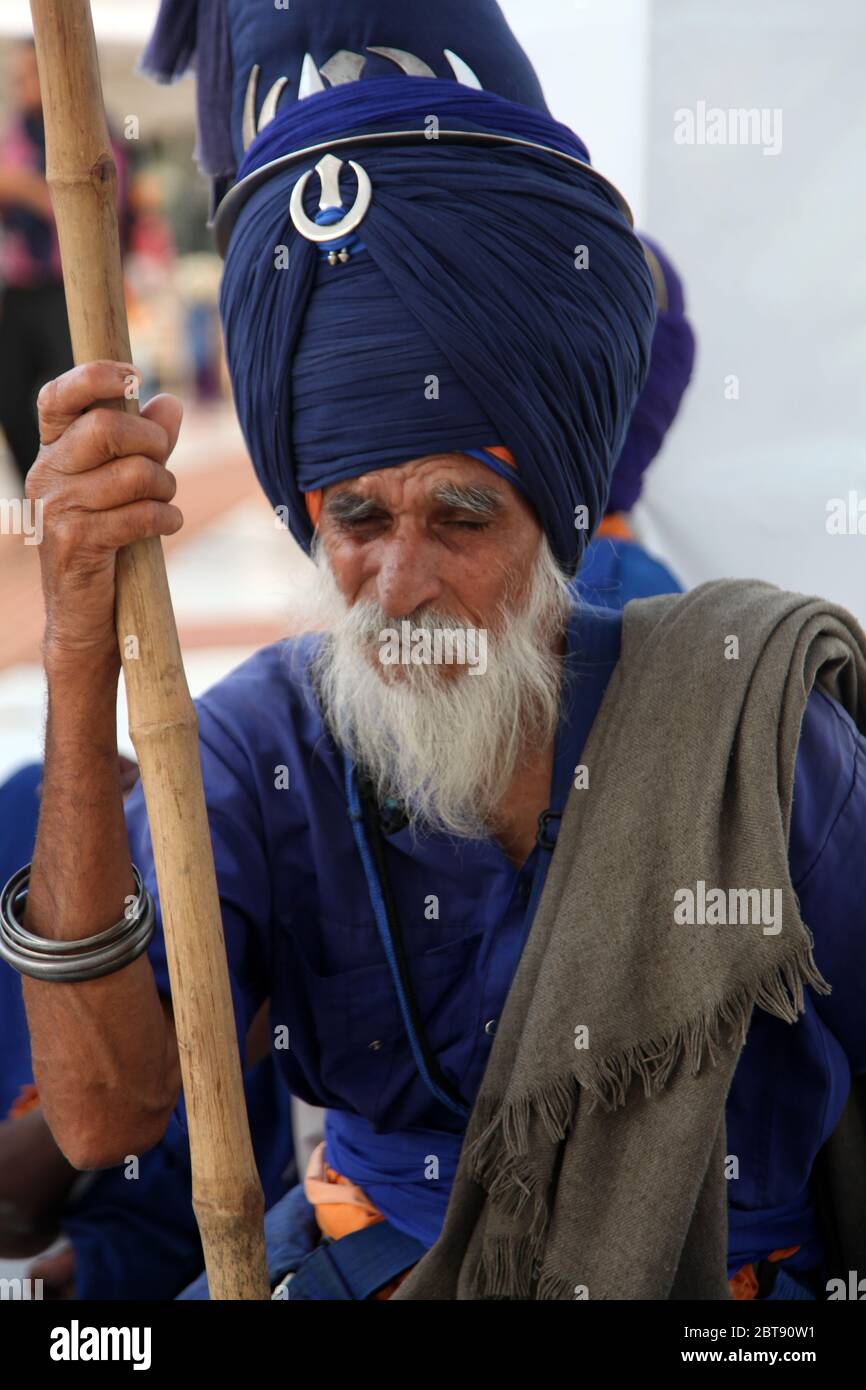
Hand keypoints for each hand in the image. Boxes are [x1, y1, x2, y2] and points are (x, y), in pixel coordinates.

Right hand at [25, 361, 183, 672]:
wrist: (86, 616)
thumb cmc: (108, 543)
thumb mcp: (125, 486)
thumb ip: (145, 444)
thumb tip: (171, 402)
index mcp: (52, 452)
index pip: (58, 397)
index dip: (94, 376)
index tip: (133, 374)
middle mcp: (46, 474)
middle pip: (106, 428)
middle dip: (151, 441)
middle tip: (164, 462)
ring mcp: (57, 509)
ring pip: (133, 474)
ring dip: (165, 487)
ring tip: (165, 503)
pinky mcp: (77, 543)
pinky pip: (139, 514)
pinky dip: (166, 518)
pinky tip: (166, 525)